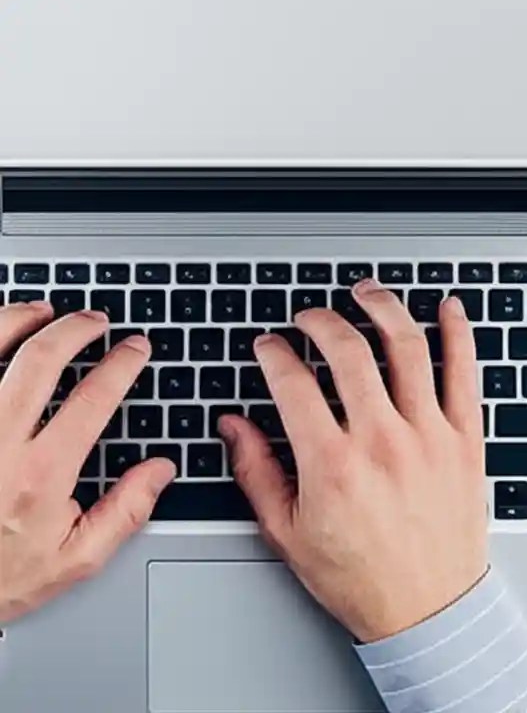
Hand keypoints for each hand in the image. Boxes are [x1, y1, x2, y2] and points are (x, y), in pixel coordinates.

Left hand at [0, 303, 174, 623]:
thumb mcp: (75, 560)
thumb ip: (125, 512)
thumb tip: (160, 471)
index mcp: (41, 475)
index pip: (92, 398)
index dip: (121, 364)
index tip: (135, 350)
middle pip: (39, 361)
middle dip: (76, 330)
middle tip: (95, 321)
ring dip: (19, 320)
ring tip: (43, 312)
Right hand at [221, 281, 487, 642]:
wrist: (428, 609)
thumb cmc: (361, 578)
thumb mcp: (288, 533)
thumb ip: (257, 472)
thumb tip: (235, 426)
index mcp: (332, 464)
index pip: (293, 383)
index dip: (275, 353)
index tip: (270, 346)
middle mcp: (382, 442)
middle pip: (348, 352)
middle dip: (320, 321)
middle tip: (309, 317)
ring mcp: (429, 437)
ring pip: (408, 348)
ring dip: (384, 308)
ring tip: (366, 293)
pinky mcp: (466, 441)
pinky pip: (465, 374)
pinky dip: (459, 335)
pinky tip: (450, 309)